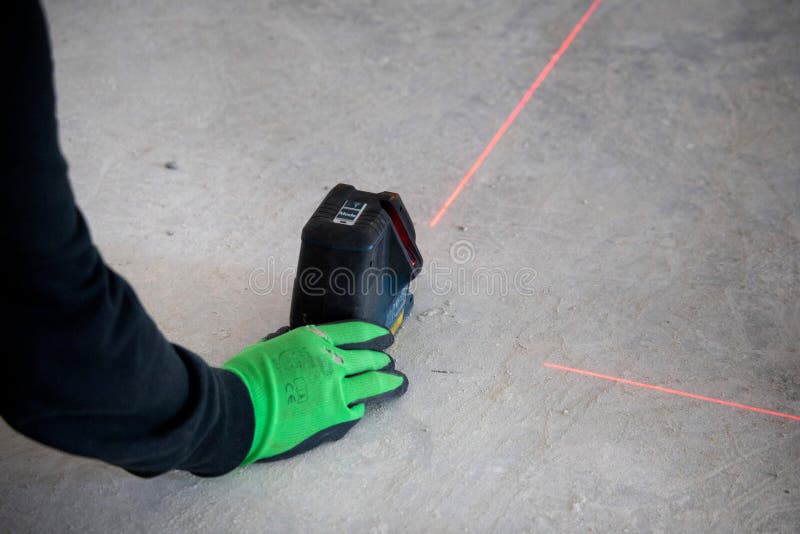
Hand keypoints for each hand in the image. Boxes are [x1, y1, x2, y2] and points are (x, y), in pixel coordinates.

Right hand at [224, 321, 407, 462]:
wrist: (239, 408)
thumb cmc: (245, 375)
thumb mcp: (271, 346)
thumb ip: (294, 346)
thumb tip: (300, 349)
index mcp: (314, 339)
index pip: (354, 331)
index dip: (374, 333)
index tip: (385, 335)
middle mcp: (331, 360)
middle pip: (367, 357)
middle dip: (381, 358)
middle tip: (389, 360)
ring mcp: (336, 388)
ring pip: (372, 382)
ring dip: (387, 381)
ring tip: (397, 381)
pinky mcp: (334, 414)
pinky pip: (356, 409)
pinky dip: (360, 406)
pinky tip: (362, 406)